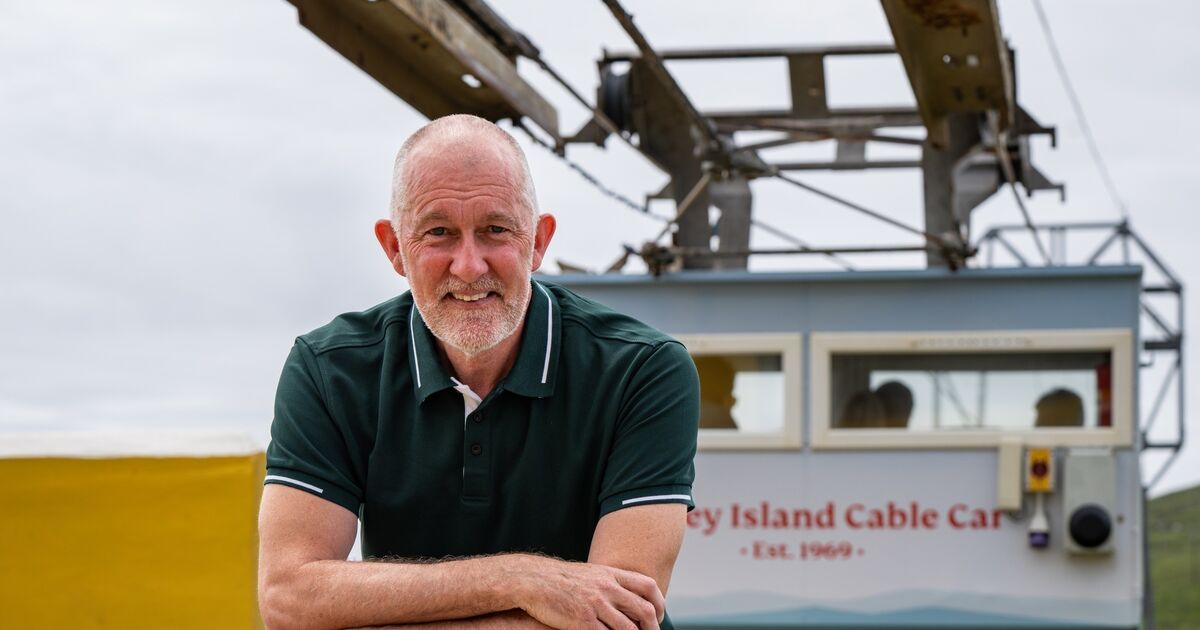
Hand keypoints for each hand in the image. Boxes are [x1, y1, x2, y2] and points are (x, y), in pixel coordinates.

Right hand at [506, 554, 664, 629]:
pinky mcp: (583, 621)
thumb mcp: (589, 574)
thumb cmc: (559, 579)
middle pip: (643, 609)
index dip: (659, 602)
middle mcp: (607, 587)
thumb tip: (626, 597)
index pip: (647, 586)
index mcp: (610, 574)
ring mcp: (596, 605)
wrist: (533, 581)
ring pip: (628, 628)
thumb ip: (608, 583)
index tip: (659, 614)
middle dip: (653, 626)